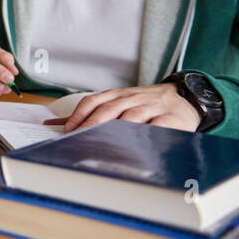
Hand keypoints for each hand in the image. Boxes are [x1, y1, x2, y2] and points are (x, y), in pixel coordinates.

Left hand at [45, 84, 202, 132]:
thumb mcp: (117, 102)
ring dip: (116, 130)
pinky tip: (137, 143)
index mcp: (117, 95)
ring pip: (131, 117)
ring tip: (103, 143)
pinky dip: (147, 133)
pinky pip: (157, 125)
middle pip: (109, 110)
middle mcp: (132, 99)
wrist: (184, 97)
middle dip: (92, 124)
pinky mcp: (171, 118)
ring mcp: (151, 107)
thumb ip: (89, 113)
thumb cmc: (144, 103)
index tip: (68, 131)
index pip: (93, 102)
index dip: (79, 116)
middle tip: (80, 139)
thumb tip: (54, 123)